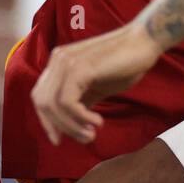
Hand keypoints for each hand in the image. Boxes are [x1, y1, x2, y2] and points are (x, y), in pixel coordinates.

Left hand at [31, 22, 160, 144]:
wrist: (143, 42)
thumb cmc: (123, 63)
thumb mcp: (96, 87)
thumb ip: (80, 101)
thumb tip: (69, 126)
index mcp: (59, 62)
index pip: (39, 96)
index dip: (47, 121)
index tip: (60, 140)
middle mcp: (58, 60)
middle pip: (42, 102)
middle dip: (58, 127)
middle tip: (83, 138)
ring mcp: (67, 62)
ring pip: (53, 105)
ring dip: (71, 127)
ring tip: (91, 134)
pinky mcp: (80, 68)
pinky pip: (67, 102)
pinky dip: (80, 118)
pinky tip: (98, 121)